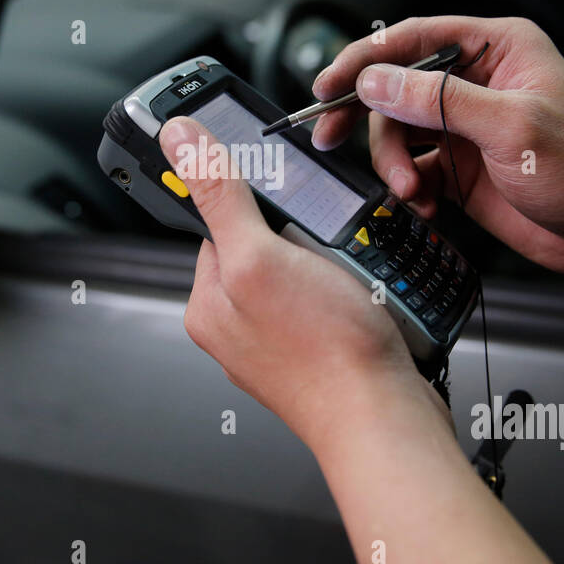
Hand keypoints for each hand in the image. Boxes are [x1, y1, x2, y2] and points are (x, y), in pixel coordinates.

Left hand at [158, 116, 446, 450]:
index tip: (287, 199)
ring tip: (352, 278)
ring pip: (306, 269)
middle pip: (266, 243)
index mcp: (208, 304)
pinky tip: (368, 299)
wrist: (386, 421)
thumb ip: (219, 197)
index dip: (256, 201)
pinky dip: (357, 290)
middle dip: (304, 234)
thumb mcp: (261, 256)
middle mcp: (237, 326)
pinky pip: (335, 299)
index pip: (218, 222)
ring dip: (336, 259)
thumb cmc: (325, 355)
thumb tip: (178, 142)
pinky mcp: (321, 351)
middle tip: (328, 250)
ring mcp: (281, 342)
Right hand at [310, 16, 563, 282]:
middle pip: (395, 84)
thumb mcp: (512, 128)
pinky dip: (410, 188)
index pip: (413, 38)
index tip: (329, 85)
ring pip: (397, 131)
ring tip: (413, 191)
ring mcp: (467, 124)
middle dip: (364, 114)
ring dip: (393, 163)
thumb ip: (439, 101)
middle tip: (329, 135)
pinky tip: (427, 204)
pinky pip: (412, 167)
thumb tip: (378, 80)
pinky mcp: (461, 165)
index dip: (365, 59)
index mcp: (498, 49)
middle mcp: (478, 81)